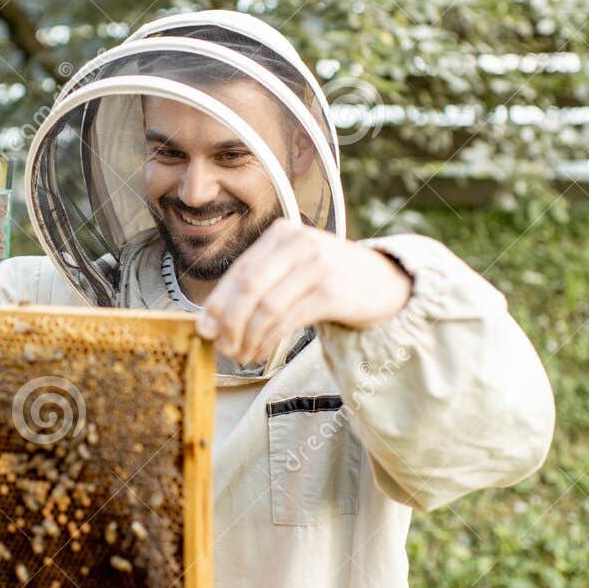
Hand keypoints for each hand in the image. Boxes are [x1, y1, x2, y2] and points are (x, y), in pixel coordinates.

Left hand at [194, 219, 412, 365]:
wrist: (385, 281)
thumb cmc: (330, 277)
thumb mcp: (295, 266)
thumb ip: (260, 282)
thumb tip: (212, 318)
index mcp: (282, 233)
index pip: (240, 270)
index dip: (217, 303)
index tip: (203, 328)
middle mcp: (299, 243)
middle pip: (248, 287)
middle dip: (228, 322)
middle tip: (221, 347)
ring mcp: (318, 266)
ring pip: (266, 308)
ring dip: (248, 337)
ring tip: (241, 355)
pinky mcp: (332, 292)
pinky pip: (288, 321)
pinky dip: (268, 341)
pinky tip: (261, 353)